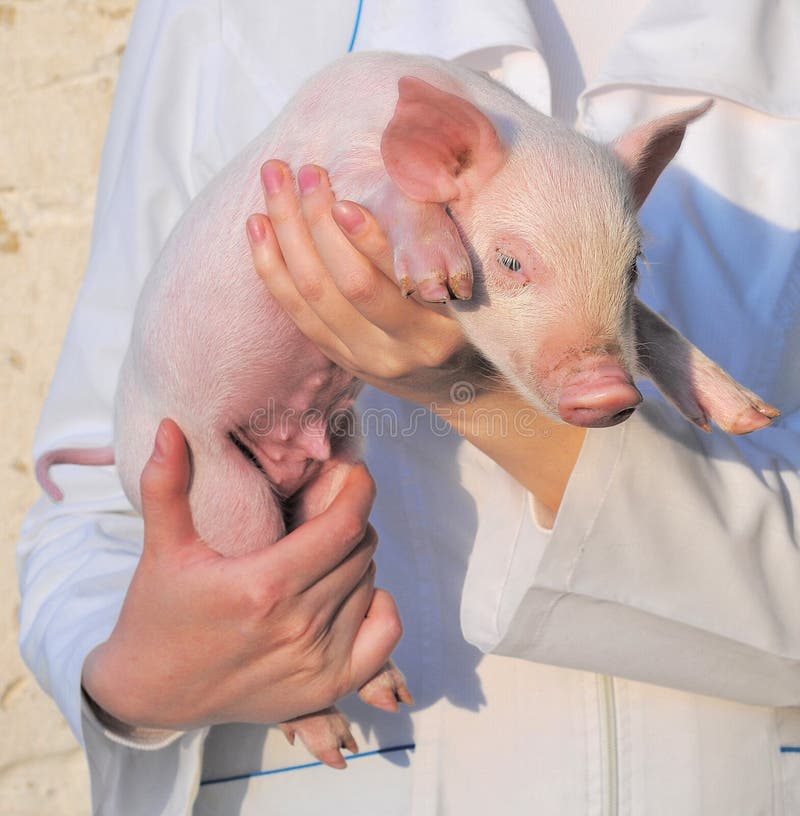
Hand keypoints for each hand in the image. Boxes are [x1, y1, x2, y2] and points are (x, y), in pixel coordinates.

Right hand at [82, 419, 400, 729]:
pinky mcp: (327, 687)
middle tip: (325, 508)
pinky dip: (379, 606)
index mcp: (263, 585)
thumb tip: (170, 426)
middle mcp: (298, 625)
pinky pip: (385, 635)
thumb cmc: (158, 615)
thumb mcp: (162, 549)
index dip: (359, 489)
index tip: (352, 472)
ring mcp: (317, 661)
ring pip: (371, 583)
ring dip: (356, 558)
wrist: (151, 693)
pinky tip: (352, 593)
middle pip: (361, 550)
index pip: (344, 526)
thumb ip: (166, 485)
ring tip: (322, 550)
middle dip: (351, 518)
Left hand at [246, 161, 585, 516]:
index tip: (338, 189)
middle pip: (341, 287)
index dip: (361, 234)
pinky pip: (297, 319)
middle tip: (297, 169)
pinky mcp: (346, 362)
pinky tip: (258, 228)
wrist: (479, 388)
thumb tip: (617, 131)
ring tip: (272, 183)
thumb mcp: (519, 279)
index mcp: (451, 331)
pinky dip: (273, 273)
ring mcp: (372, 363)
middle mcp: (408, 353)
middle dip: (310, 224)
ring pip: (311, 301)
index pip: (391, 283)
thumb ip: (519, 226)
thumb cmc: (504, 317)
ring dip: (284, 239)